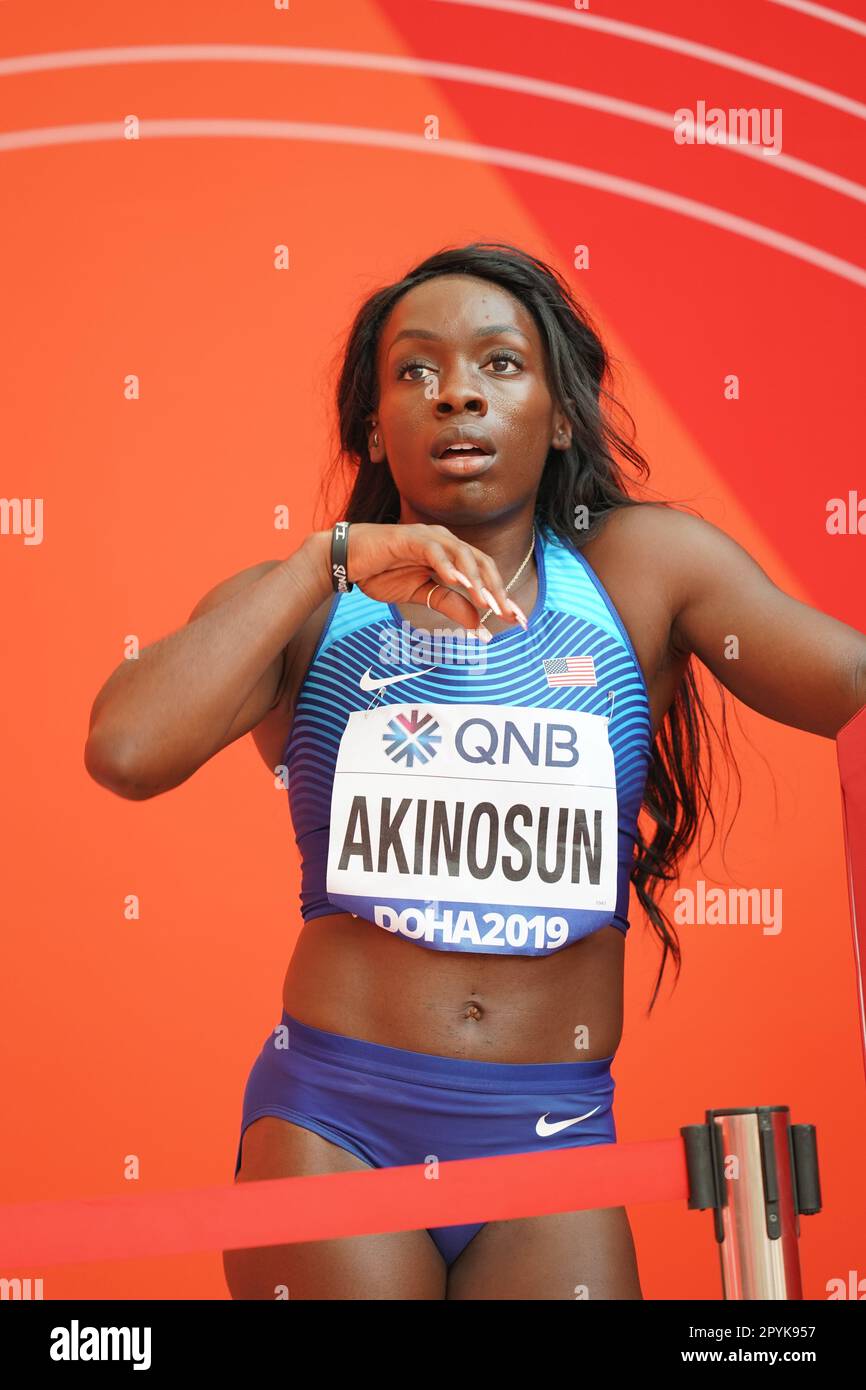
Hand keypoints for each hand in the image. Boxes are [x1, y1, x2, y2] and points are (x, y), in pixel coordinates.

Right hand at [326, 523, 527, 633]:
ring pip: (462, 554)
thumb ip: (449, 604)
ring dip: (475, 579)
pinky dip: (446, 564)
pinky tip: (455, 580)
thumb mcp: (421, 595)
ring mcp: (429, 537)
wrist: (348, 561)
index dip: (502, 596)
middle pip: (481, 562)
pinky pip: (432, 549)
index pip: (484, 574)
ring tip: (486, 602)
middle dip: (497, 589)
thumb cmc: (383, 574)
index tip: (517, 620)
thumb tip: (478, 624)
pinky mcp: (409, 537)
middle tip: (508, 615)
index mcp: (452, 556)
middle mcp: (446, 542)